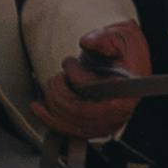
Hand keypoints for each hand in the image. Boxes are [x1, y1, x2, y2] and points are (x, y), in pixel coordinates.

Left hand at [40, 17, 149, 142]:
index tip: (69, 64)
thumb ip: (105, 38)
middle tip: (57, 75)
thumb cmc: (127, 50)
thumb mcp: (122, 36)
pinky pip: (69, 131)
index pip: (94, 96)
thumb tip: (88, 42)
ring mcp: (105, 124)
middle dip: (59, 92)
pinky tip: (38, 107)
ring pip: (70, 124)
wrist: (129, 61)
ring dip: (53, 103)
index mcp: (126, 94)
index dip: (76, 80)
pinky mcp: (93, 127)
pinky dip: (50, 119)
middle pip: (77, 113)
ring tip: (53, 84)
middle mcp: (117, 115)